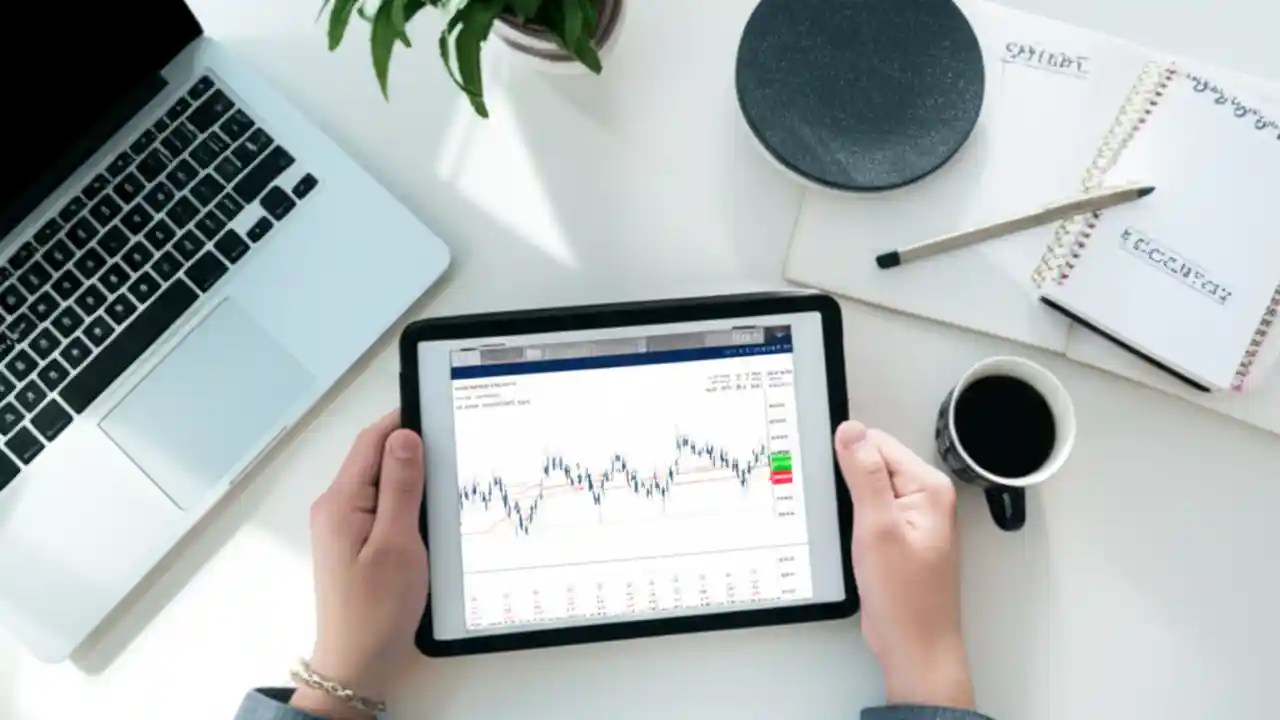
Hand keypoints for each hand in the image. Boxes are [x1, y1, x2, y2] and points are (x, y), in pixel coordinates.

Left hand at [291, 410, 428, 719]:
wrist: (357, 662)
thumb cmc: (377, 609)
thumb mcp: (398, 543)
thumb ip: (402, 487)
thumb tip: (404, 436)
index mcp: (340, 502)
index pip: (371, 441)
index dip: (403, 420)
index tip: (438, 410)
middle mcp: (335, 507)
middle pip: (375, 457)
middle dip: (412, 447)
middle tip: (455, 446)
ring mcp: (343, 524)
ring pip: (381, 481)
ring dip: (412, 476)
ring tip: (448, 478)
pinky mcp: (355, 540)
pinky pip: (382, 504)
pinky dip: (407, 500)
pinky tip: (430, 510)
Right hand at [836, 421, 973, 708]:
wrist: (914, 647)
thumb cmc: (905, 599)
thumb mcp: (877, 528)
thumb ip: (864, 475)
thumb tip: (851, 431)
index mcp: (928, 488)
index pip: (878, 443)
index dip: (848, 459)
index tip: (834, 483)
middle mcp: (925, 498)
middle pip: (873, 463)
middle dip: (848, 483)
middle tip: (845, 516)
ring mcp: (912, 518)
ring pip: (867, 488)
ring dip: (849, 504)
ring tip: (850, 532)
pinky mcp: (898, 536)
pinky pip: (869, 511)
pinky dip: (853, 520)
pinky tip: (851, 540)